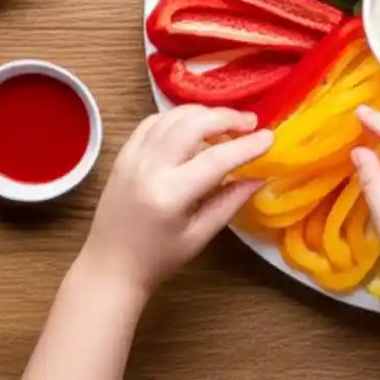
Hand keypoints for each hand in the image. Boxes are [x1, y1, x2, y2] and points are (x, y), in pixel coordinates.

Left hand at [78, 106, 272, 293]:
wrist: (110, 266)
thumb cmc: (159, 258)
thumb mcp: (200, 235)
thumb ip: (231, 201)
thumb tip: (260, 176)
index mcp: (170, 195)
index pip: (216, 159)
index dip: (246, 146)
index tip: (269, 137)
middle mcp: (149, 169)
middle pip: (192, 124)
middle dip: (226, 117)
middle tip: (250, 123)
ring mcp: (132, 158)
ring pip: (172, 117)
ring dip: (203, 114)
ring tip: (225, 123)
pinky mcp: (123, 155)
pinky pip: (152, 122)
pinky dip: (176, 117)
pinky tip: (193, 126)